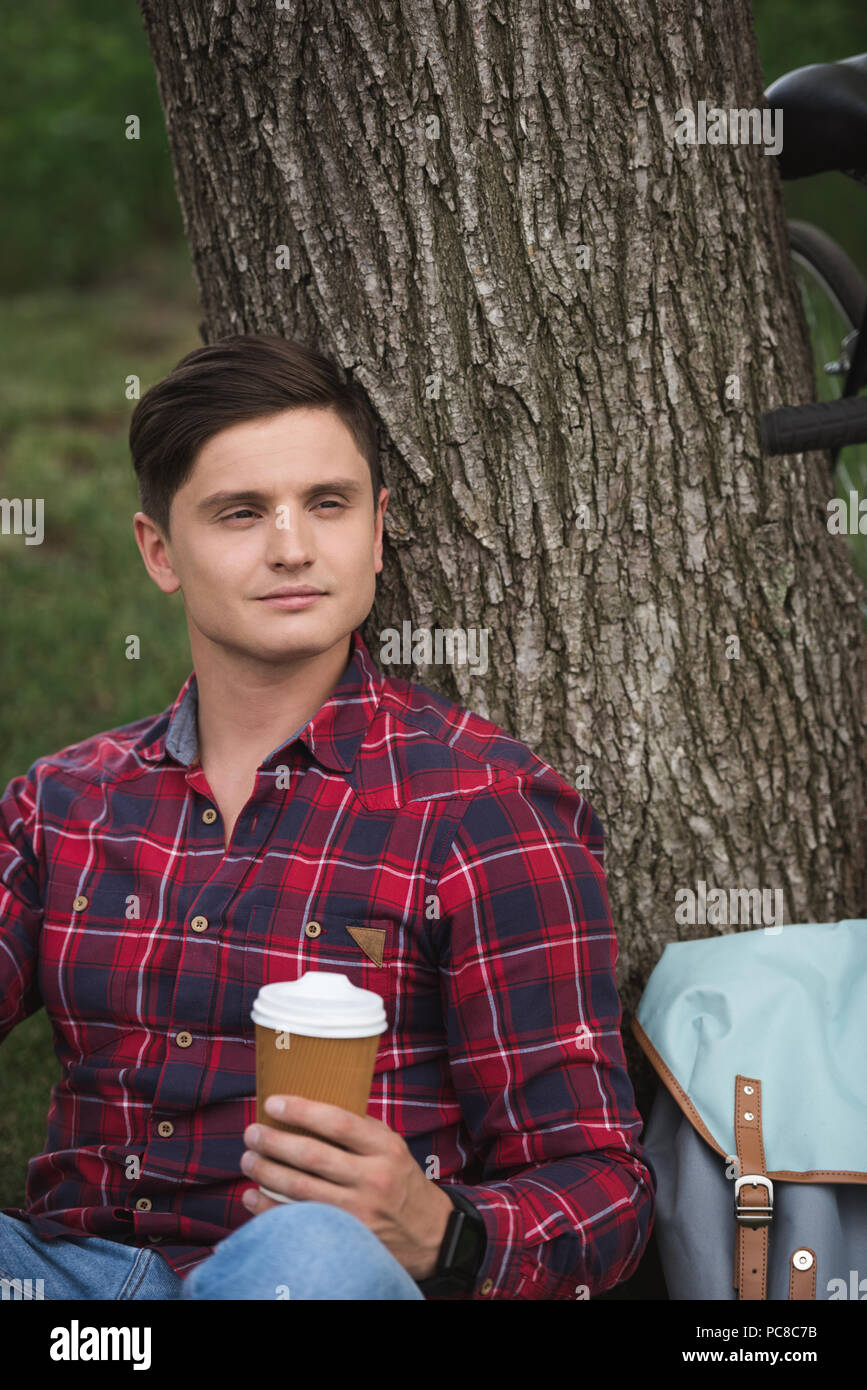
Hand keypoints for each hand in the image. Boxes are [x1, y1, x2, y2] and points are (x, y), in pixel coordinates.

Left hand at [241, 1094, 454, 1280]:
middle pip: (313, 1156)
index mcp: (385, 1148)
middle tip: (252, 1132)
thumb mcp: (391, 1147)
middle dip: (274, 1142)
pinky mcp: (346, 1238)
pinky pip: (299, 1221)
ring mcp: (359, 1212)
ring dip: (267, 1172)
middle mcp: (373, 1178)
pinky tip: (253, 1195)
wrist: (429, 1234)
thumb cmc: (401, 1181)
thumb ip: (359, 1128)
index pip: (339, 1122)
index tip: (273, 1102)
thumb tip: (310, 1107)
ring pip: (301, 1189)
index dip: (302, 1111)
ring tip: (248, 1159)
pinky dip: (270, 1209)